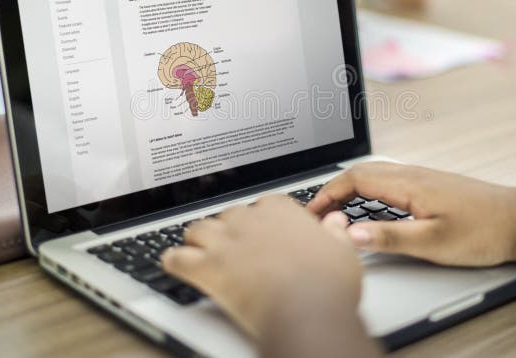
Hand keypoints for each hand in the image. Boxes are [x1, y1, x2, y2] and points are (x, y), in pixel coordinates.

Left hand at [161, 195, 362, 341]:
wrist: (306, 312)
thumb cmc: (327, 284)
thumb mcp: (343, 251)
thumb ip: (335, 232)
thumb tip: (336, 222)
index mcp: (281, 212)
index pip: (266, 203)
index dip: (264, 217)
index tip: (266, 228)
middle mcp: (250, 221)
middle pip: (230, 214)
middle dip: (230, 227)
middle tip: (234, 243)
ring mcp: (225, 242)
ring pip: (198, 229)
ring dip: (198, 238)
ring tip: (199, 247)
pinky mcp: (208, 269)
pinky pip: (178, 258)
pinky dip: (173, 261)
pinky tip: (172, 262)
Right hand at [308, 162, 515, 265]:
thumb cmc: (483, 231)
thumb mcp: (433, 242)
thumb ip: (389, 238)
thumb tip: (351, 234)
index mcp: (408, 184)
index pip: (355, 179)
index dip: (327, 194)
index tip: (311, 212)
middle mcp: (413, 174)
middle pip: (361, 173)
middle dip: (333, 190)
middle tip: (317, 214)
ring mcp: (423, 177)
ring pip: (375, 175)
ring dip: (350, 189)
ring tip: (337, 211)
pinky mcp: (431, 185)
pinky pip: (388, 180)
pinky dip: (368, 190)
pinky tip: (371, 207)